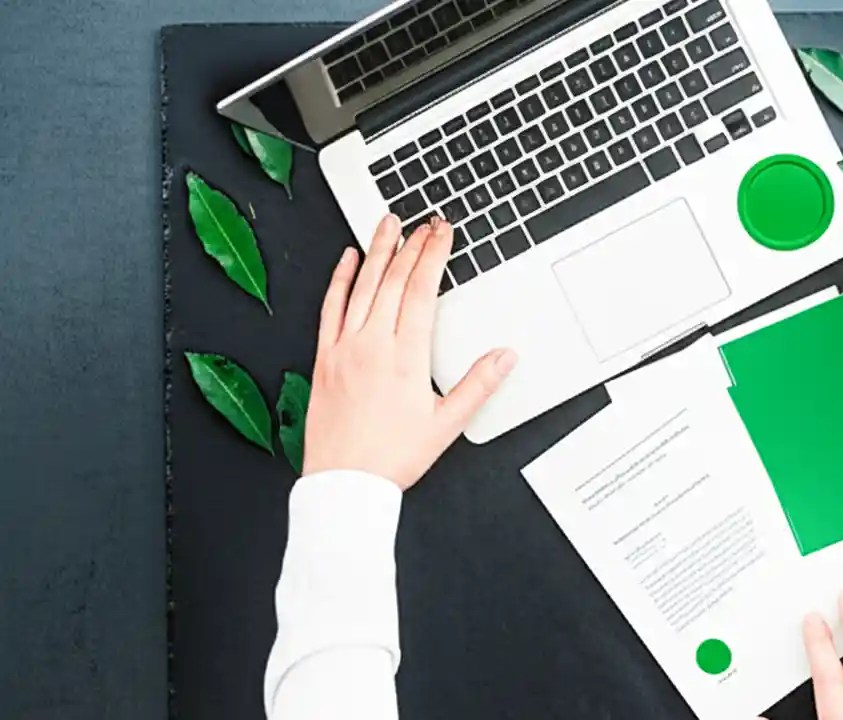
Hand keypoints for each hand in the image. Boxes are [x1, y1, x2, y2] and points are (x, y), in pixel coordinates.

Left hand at [302, 214, 515, 489]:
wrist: (344, 483)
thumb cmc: (392, 457)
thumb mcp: (446, 424)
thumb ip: (478, 385)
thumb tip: (505, 356)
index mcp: (405, 357)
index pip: (422, 291)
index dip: (433, 256)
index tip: (442, 233)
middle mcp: (372, 344)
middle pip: (394, 281)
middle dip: (411, 246)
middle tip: (423, 223)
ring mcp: (344, 348)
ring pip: (363, 287)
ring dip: (377, 251)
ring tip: (386, 224)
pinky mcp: (324, 358)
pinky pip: (330, 308)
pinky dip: (340, 280)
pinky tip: (347, 261)